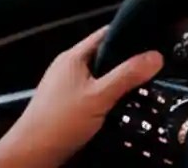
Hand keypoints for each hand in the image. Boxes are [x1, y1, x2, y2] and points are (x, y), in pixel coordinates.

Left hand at [0, 26, 162, 167]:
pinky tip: (123, 104)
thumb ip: (127, 75)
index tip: (153, 40)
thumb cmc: (60, 121)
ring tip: (145, 84)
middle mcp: (68, 67)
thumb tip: (156, 56)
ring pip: (100, 76)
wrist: (31, 154)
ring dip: (118, 81)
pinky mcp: (67, 104)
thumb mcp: (99, 96)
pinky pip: (94, 92)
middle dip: (127, 61)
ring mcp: (66, 86)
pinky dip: (108, 96)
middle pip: (104, 56)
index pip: (105, 33)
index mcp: (73, 56)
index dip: (129, 34)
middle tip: (154, 66)